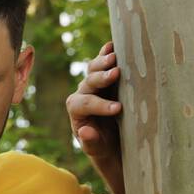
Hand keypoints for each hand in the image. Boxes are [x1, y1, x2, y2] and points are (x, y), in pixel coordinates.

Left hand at [67, 41, 122, 165]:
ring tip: (115, 56)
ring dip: (104, 62)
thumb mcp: (96, 148)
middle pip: (88, 82)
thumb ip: (90, 141)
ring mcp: (92, 83)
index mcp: (76, 109)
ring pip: (94, 69)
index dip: (100, 105)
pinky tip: (113, 44)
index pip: (85, 104)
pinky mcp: (104, 77)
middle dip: (102, 78)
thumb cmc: (102, 145)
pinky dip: (106, 53)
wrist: (110, 139)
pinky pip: (102, 62)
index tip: (118, 109)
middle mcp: (82, 93)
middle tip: (116, 74)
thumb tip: (85, 132)